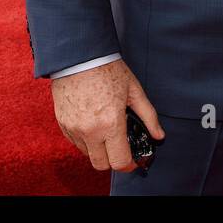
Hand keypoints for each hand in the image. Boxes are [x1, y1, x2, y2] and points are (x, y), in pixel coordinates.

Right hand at [50, 58, 163, 173]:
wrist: (79, 57)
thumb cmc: (107, 70)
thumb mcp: (134, 91)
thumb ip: (148, 116)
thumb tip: (159, 135)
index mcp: (111, 124)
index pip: (119, 161)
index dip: (129, 164)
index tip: (133, 159)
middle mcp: (90, 131)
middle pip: (102, 165)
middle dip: (113, 160)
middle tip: (121, 147)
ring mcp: (74, 129)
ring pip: (88, 154)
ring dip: (99, 149)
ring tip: (106, 129)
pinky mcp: (63, 124)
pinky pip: (76, 142)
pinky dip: (86, 139)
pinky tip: (93, 123)